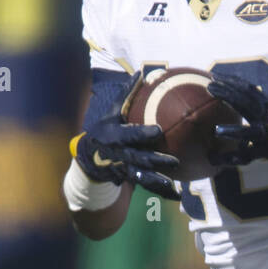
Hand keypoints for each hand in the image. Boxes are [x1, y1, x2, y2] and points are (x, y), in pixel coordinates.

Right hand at [73, 82, 181, 197]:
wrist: (90, 156)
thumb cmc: (106, 128)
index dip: (142, 133)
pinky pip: (146, 186)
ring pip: (142, 176)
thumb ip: (128, 94)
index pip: (129, 135)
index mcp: (113, 136)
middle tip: (174, 161)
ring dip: (158, 181)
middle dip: (155, 161)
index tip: (158, 131)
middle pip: (138, 159)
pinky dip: (161, 192)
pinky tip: (177, 196)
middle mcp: (118, 154)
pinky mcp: (129, 179)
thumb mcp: (113, 112)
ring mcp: (123, 169)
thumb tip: (142, 71)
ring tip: (174, 185)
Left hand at [207, 74, 267, 170]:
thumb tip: (245, 93)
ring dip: (233, 132)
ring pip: (250, 134)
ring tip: (217, 131)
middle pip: (246, 103)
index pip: (248, 90)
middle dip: (228, 94)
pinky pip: (247, 156)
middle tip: (210, 87)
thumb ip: (264, 102)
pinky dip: (229, 158)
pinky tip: (213, 159)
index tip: (215, 76)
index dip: (231, 82)